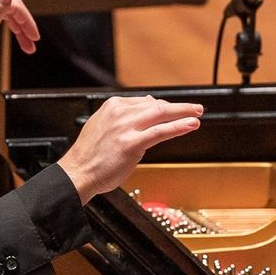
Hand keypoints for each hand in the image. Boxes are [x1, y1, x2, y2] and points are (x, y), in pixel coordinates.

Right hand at [55, 95, 203, 200]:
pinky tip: (190, 124)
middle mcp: (119, 113)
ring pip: (161, 114)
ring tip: (197, 113)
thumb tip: (148, 106)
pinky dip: (178, 126)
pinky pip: (160, 131)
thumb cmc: (90, 155)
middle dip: (178, 106)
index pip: (145, 102)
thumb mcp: (104, 126)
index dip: (164, 106)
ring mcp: (125, 127)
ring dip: (183, 112)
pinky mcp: (131, 143)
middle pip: (156, 105)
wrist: (77, 173)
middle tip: (194, 108)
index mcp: (113, 106)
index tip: (175, 109)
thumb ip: (124, 117)